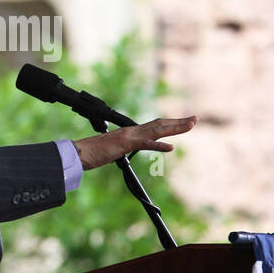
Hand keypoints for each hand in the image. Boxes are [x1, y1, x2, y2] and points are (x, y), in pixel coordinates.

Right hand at [73, 116, 196, 171]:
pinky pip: (144, 144)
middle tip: (195, 119)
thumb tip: (124, 152)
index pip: (154, 125)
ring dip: (175, 128)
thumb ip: (121, 150)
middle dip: (178, 122)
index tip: (183, 122)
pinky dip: (158, 145)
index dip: (170, 123)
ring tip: (190, 126)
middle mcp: (131, 131)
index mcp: (130, 133)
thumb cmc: (92, 153)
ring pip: (156, 130)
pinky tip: (171, 147)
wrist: (79, 152)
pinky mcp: (124, 144)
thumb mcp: (112, 151)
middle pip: (159, 124)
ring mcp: (128, 137)